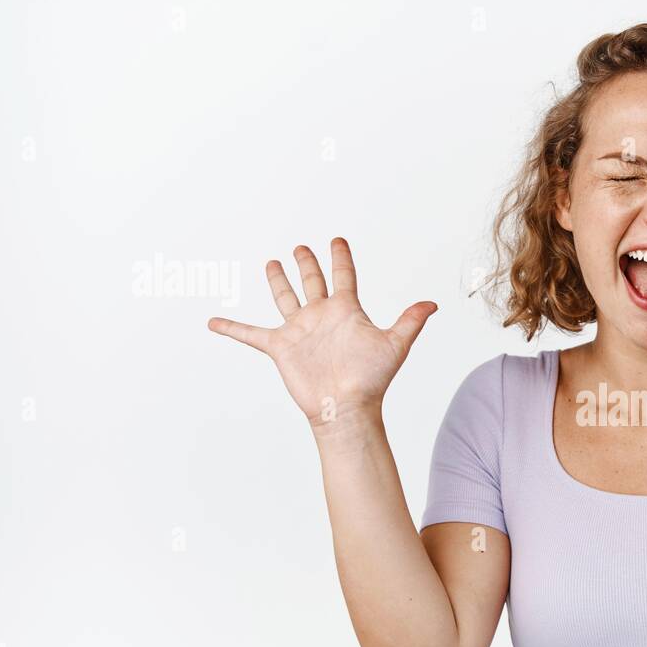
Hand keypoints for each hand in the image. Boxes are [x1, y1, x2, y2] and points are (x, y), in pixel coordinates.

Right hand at [208, 238, 436, 427]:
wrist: (347, 407)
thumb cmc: (371, 380)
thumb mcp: (394, 345)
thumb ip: (410, 321)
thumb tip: (433, 303)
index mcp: (346, 311)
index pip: (343, 276)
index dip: (341, 257)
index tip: (338, 239)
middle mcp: (321, 317)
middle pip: (312, 281)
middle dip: (308, 263)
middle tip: (301, 248)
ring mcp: (300, 330)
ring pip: (286, 298)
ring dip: (278, 281)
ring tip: (272, 263)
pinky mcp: (281, 347)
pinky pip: (250, 334)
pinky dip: (232, 328)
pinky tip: (213, 321)